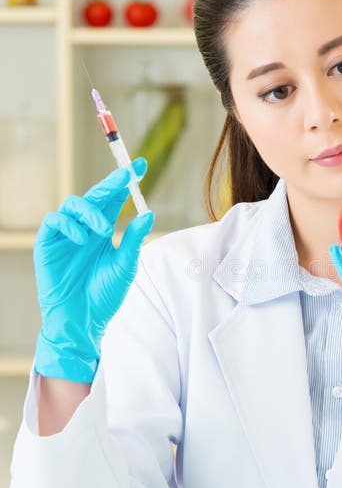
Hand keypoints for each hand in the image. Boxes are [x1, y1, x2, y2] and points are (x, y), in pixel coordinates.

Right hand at [33, 158, 154, 382]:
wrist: (83, 321)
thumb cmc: (104, 295)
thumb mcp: (125, 265)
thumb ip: (134, 239)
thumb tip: (149, 213)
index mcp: (104, 230)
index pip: (115, 199)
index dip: (125, 181)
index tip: (141, 166)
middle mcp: (85, 227)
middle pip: (96, 195)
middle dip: (111, 182)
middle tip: (126, 174)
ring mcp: (66, 234)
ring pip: (73, 203)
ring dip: (91, 210)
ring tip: (105, 229)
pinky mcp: (48, 244)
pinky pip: (54, 221)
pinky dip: (70, 225)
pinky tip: (84, 239)